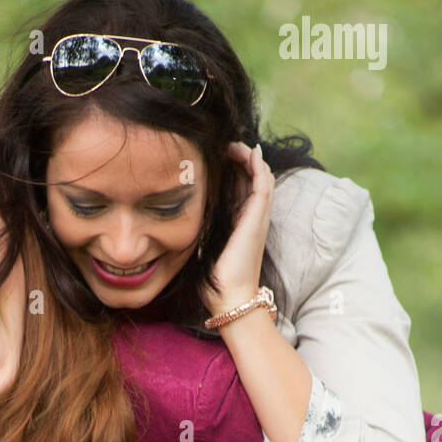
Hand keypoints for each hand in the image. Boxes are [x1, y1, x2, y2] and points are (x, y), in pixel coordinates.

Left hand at [201, 141, 274, 316]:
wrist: (230, 297)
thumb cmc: (215, 280)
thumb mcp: (203, 248)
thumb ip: (200, 233)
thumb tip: (178, 225)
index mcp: (239, 223)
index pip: (240, 187)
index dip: (232, 169)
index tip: (216, 156)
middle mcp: (252, 217)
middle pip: (251, 177)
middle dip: (240, 158)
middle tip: (224, 144)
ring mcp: (258, 217)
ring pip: (261, 176)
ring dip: (249, 157)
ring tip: (235, 144)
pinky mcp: (258, 218)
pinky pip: (264, 184)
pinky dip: (258, 166)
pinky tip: (249, 151)